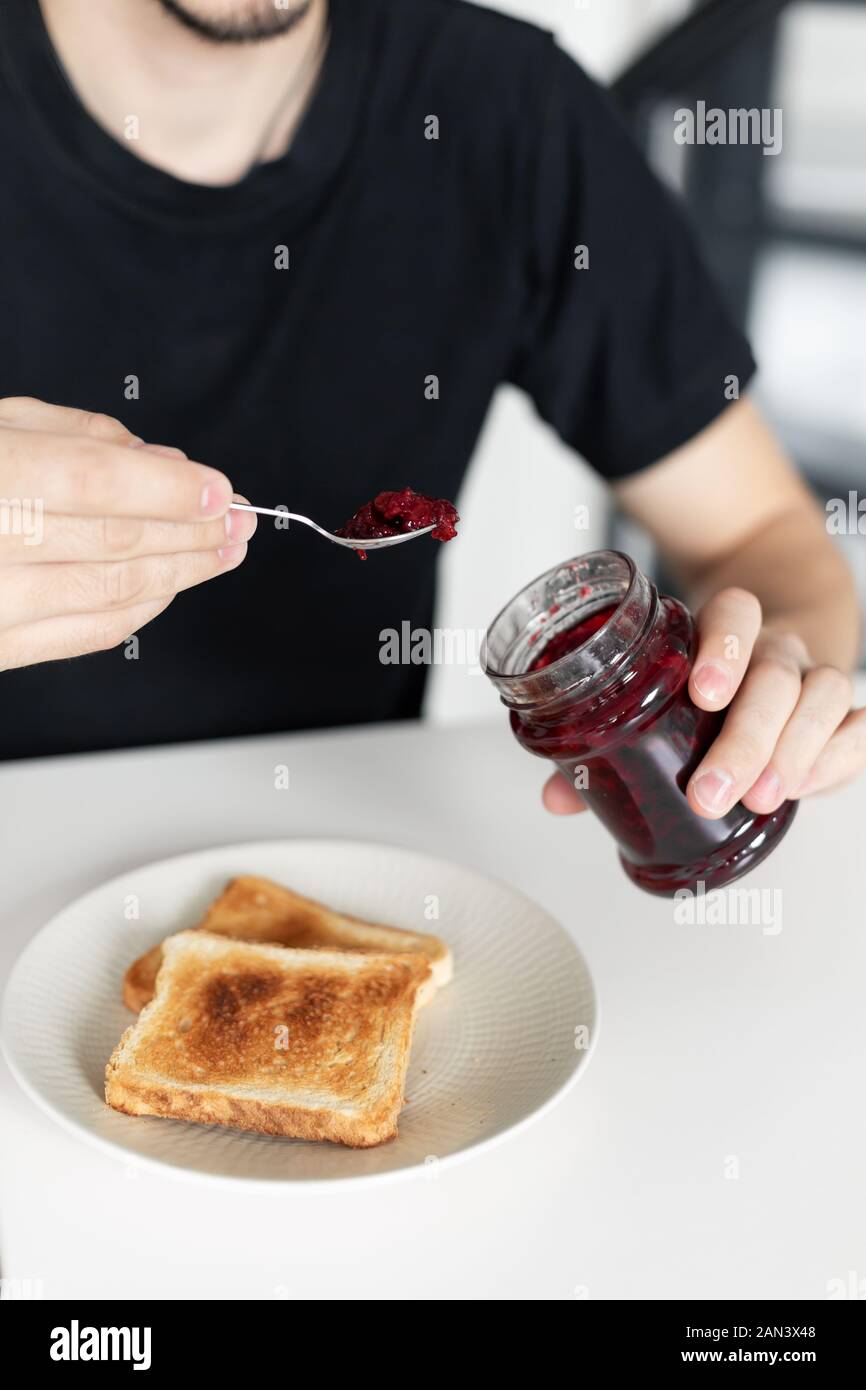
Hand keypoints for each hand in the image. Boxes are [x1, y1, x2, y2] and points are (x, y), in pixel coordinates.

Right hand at [0, 396, 255, 670]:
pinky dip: (138, 612)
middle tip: (240, 522)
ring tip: (221, 554)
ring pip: (108, 595)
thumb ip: (73, 435)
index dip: (170, 490)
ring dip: (180, 575)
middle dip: (192, 534)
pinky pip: (83, 635)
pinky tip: (169, 588)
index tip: (220, 489)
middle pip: (115, 542)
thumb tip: (159, 462)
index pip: (95, 483)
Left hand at [543, 587, 864, 816]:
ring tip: (762, 799)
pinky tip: (808, 787)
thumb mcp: (659, 689)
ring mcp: (813, 676)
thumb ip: (609, 739)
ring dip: (795, 752)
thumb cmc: (706, 677)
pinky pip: (859, 728)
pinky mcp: (841, 714)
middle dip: (747, 737)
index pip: (735, 613)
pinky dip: (839, 756)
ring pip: (825, 696)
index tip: (702, 695)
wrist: (785, 627)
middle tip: (712, 791)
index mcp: (725, 627)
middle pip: (775, 675)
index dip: (723, 649)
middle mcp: (775, 646)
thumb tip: (557, 797)